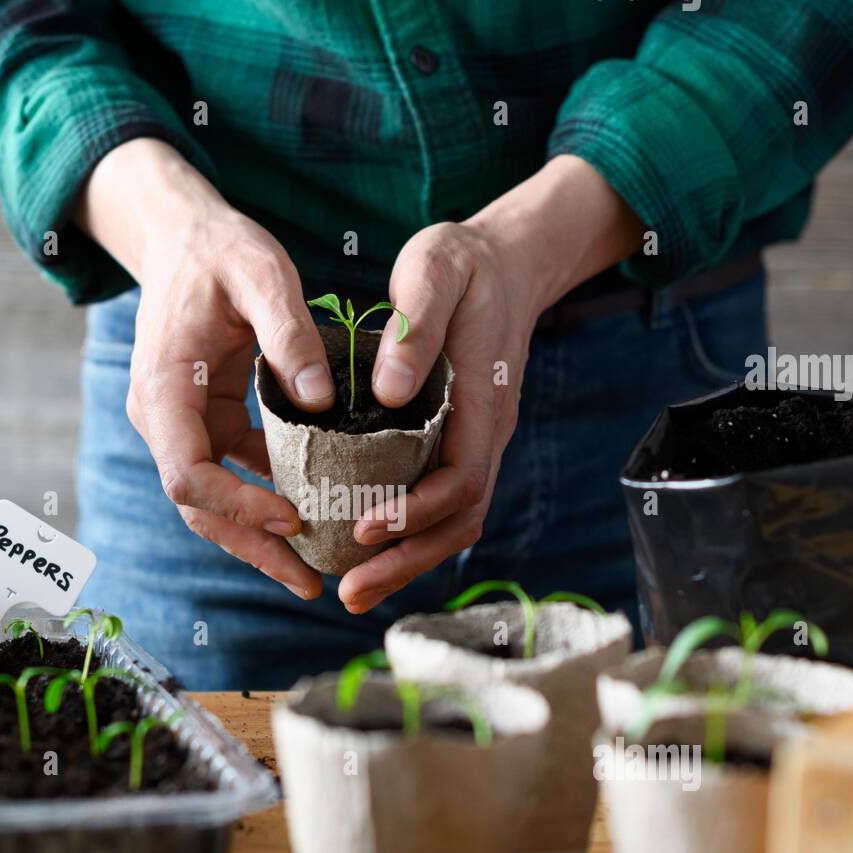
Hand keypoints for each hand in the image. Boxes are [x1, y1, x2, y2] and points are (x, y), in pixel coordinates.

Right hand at [75, 139, 332, 598]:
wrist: (184, 236)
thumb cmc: (219, 250)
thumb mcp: (260, 273)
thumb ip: (287, 332)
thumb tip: (320, 401)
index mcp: (163, 391)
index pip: (187, 474)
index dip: (237, 505)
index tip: (291, 518)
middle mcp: (164, 420)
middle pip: (199, 508)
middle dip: (253, 549)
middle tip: (311, 583)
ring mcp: (184, 427)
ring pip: (215, 503)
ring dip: (261, 540)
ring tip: (316, 573)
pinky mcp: (211, 424)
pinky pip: (236, 477)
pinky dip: (270, 503)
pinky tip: (316, 522)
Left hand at [339, 155, 643, 612]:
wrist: (502, 261)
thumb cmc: (462, 264)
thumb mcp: (434, 271)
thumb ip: (418, 326)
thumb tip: (391, 393)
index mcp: (483, 401)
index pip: (460, 479)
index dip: (416, 513)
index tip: (367, 527)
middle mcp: (486, 433)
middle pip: (459, 520)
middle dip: (407, 561)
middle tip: (350, 591)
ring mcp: (475, 442)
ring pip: (452, 521)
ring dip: (406, 560)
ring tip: (352, 588)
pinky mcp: (456, 442)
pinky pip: (439, 502)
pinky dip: (408, 534)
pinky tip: (365, 547)